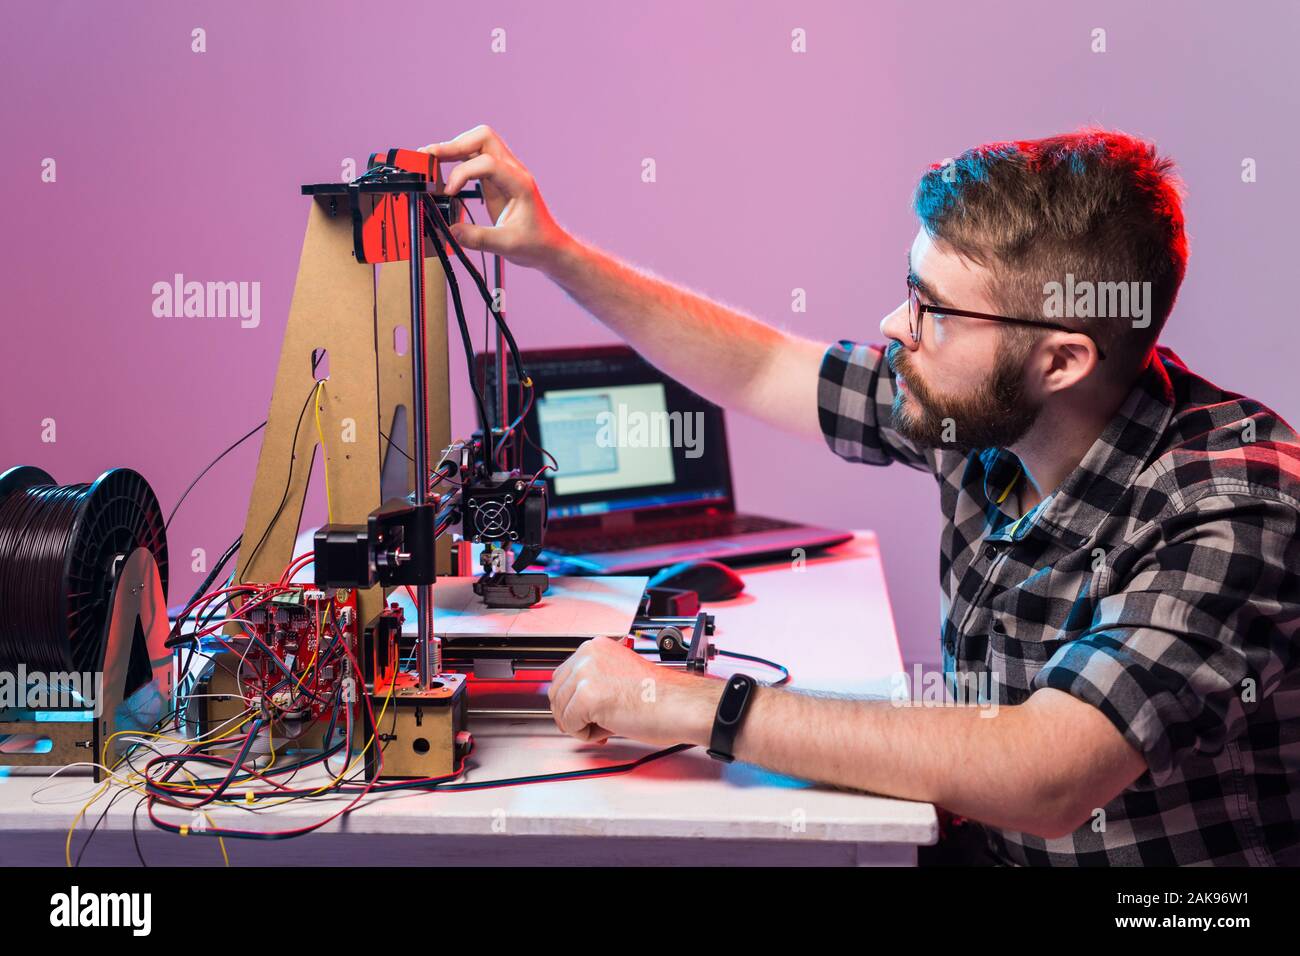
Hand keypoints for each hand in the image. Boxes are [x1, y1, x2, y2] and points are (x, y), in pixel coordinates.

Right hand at [421, 125, 571, 269]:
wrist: (549, 247)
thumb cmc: (535, 244)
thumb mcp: (507, 245)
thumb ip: (478, 238)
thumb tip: (451, 231)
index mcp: (519, 183)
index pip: (486, 163)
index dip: (462, 173)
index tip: (448, 193)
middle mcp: (513, 171)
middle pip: (483, 137)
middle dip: (454, 144)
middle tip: (429, 157)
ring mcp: (505, 172)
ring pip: (478, 142)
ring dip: (454, 148)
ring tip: (430, 160)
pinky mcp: (497, 180)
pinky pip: (476, 158)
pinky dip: (458, 160)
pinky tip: (444, 171)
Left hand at [548, 636, 723, 747]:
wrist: (680, 705)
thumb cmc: (660, 696)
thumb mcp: (619, 676)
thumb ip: (594, 682)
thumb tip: (570, 703)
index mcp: (597, 646)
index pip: (564, 676)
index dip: (574, 701)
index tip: (589, 713)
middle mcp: (588, 654)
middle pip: (556, 692)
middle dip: (571, 714)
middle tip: (594, 726)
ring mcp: (586, 673)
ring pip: (560, 709)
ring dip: (579, 725)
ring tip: (606, 726)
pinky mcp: (588, 695)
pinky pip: (570, 724)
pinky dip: (585, 735)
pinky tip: (608, 729)